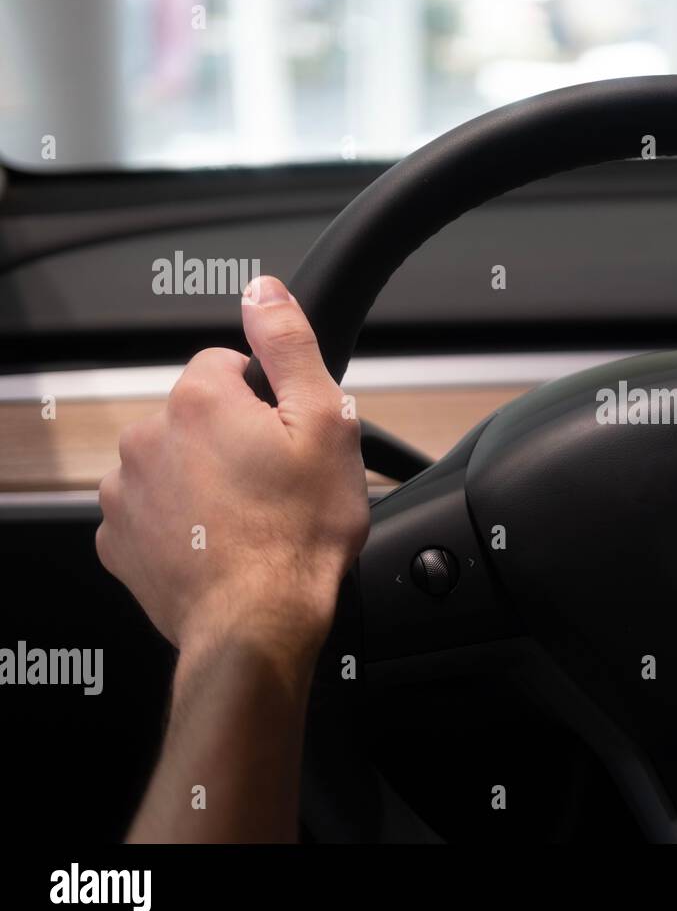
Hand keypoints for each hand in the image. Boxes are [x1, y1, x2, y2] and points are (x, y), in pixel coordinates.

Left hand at [96, 276, 368, 666]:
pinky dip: (179, 521)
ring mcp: (125, 491)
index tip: (285, 437)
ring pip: (172, 463)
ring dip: (203, 479)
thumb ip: (289, 344)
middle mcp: (148, 437)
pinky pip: (150, 511)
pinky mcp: (118, 539)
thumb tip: (263, 290)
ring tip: (248, 518)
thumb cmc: (297, 531)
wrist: (258, 620)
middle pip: (197, 416)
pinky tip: (218, 542)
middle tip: (275, 483)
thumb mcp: (324, 423)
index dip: (266, 397)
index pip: (228, 365)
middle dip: (232, 440)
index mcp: (199, 401)